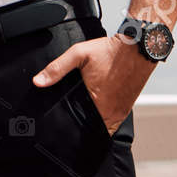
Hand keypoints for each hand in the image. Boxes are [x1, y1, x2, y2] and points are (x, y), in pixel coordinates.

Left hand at [32, 34, 154, 134]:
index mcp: (98, 101)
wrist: (138, 47)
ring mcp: (121, 110)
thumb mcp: (78, 54)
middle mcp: (111, 110)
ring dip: (95, 125)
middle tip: (71, 124)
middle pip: (93, 129)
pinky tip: (97, 112)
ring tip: (83, 119)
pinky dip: (106, 120)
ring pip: (105, 128)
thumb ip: (57, 68)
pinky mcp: (128, 107)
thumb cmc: (110, 51)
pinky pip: (115, 122)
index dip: (72, 129)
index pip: (82, 126)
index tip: (64, 128)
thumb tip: (38, 81)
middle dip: (82, 128)